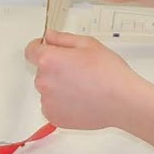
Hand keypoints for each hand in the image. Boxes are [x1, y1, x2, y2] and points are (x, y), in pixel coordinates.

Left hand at [22, 32, 142, 132]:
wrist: (123, 101)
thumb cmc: (109, 73)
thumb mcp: (88, 44)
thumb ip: (63, 38)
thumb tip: (49, 36)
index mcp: (48, 60)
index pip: (31, 50)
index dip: (40, 47)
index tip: (49, 49)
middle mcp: (43, 81)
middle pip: (42, 71)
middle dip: (55, 68)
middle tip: (78, 70)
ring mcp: (47, 101)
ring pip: (48, 89)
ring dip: (58, 87)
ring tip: (82, 87)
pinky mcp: (54, 117)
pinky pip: (52, 106)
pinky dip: (62, 103)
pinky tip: (80, 99)